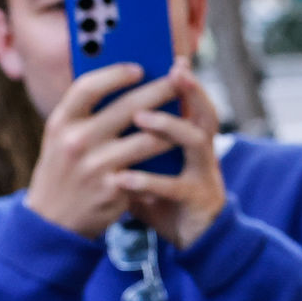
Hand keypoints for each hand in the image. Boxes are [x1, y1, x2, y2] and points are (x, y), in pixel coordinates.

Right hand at [24, 65, 188, 239]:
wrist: (52, 221)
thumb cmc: (63, 170)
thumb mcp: (60, 138)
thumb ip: (85, 114)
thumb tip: (124, 84)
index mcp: (60, 122)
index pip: (87, 87)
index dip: (115, 74)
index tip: (138, 68)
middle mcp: (76, 141)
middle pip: (127, 108)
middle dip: (160, 91)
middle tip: (180, 80)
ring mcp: (96, 167)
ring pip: (148, 140)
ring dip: (172, 128)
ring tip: (188, 118)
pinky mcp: (114, 190)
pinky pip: (149, 170)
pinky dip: (164, 162)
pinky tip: (179, 153)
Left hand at [114, 59, 227, 249]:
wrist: (191, 239)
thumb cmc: (162, 198)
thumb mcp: (148, 164)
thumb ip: (132, 142)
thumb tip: (97, 112)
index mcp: (191, 140)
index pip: (194, 102)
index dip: (188, 82)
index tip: (174, 61)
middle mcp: (203, 153)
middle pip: (204, 112)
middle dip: (189, 90)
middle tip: (170, 73)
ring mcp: (204, 175)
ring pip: (195, 141)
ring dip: (168, 126)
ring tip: (141, 119)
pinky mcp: (198, 200)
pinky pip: (175, 187)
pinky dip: (149, 181)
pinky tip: (125, 179)